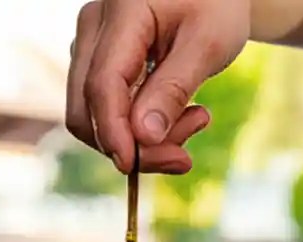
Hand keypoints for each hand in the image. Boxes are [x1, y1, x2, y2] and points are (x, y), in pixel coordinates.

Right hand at [66, 0, 250, 172]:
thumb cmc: (215, 5)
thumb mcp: (209, 43)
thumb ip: (174, 89)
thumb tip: (142, 138)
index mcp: (120, 13)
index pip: (102, 84)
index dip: (113, 131)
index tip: (132, 165)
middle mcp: (92, 28)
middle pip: (86, 108)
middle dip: (129, 143)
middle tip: (184, 155)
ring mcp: (89, 46)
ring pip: (92, 115)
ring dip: (139, 137)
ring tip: (196, 121)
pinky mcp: (97, 64)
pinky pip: (104, 109)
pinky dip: (138, 126)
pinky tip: (180, 116)